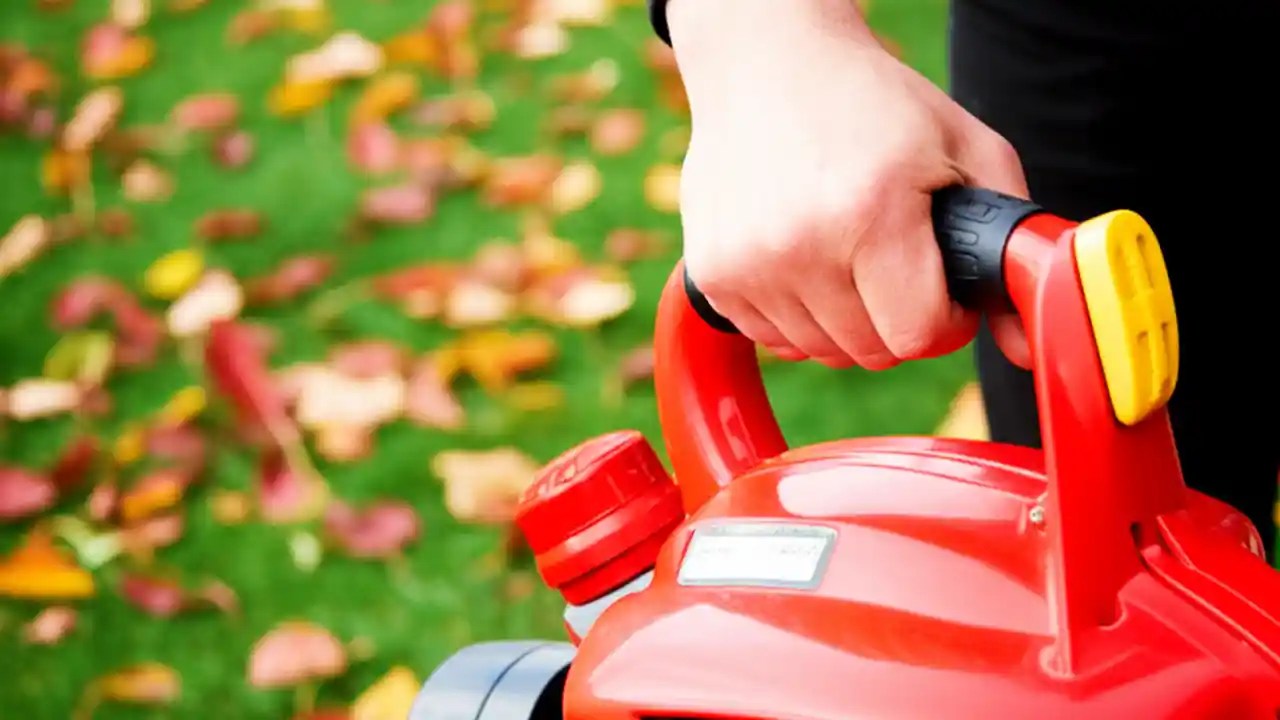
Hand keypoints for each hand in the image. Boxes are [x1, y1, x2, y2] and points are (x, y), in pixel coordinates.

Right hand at [668, 0, 1031, 369]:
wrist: (765, 63)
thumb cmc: (875, 103)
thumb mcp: (967, 148)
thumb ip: (1011, 244)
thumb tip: (1027, 344)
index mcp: (870, 211)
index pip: (918, 337)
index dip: (945, 321)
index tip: (942, 289)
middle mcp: (798, 246)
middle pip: (872, 352)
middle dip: (898, 319)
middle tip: (895, 260)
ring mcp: (745, 265)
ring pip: (823, 352)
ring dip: (847, 319)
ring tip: (847, 250)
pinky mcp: (712, 275)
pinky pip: (775, 340)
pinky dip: (798, 315)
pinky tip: (804, 257)